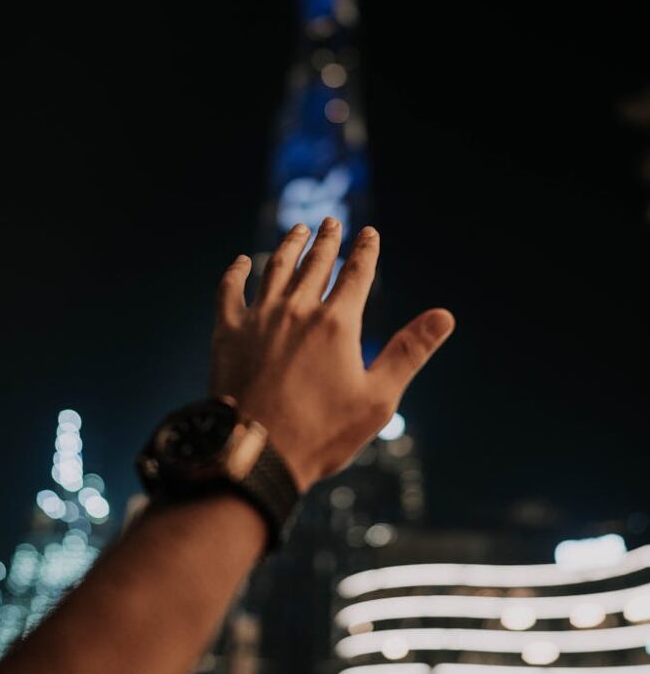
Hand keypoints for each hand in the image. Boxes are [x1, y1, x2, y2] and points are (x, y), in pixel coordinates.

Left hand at [209, 217, 454, 492]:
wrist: (254, 452)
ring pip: (277, 268)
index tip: (369, 232)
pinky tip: (242, 262)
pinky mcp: (229, 332)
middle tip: (332, 221)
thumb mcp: (378, 398)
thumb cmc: (322, 433)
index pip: (356, 273)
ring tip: (299, 230)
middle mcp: (297, 310)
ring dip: (290, 246)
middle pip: (316, 263)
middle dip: (327, 239)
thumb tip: (445, 316)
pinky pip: (231, 291)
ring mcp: (260, 317)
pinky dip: (237, 273)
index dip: (365, 250)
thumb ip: (409, 351)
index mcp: (337, 323)